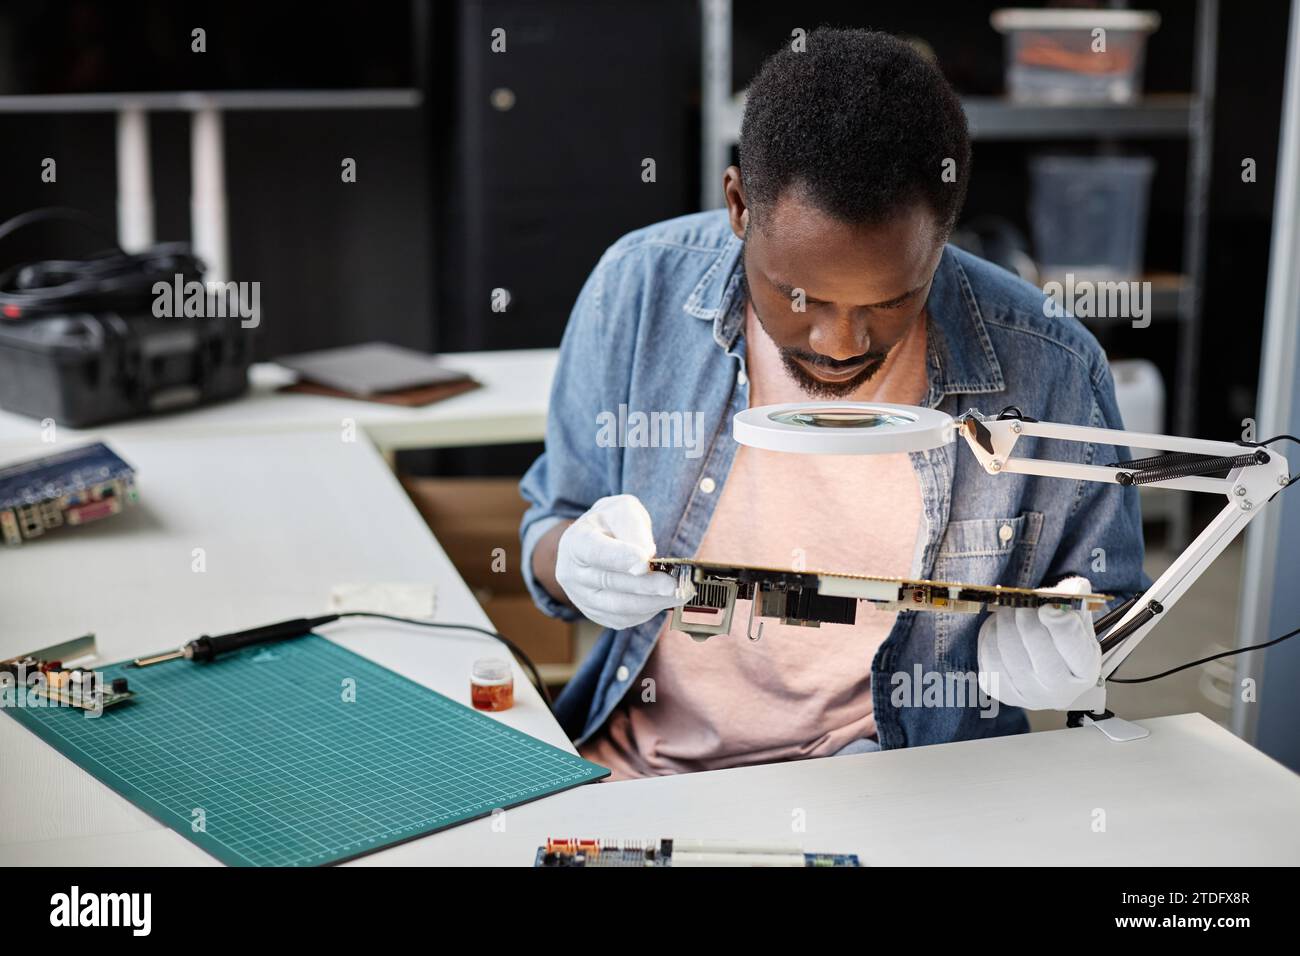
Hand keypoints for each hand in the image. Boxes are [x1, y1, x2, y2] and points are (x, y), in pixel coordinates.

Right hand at [555, 495, 688, 629]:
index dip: (620, 558)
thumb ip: (632, 527)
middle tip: (674, 585)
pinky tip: (663, 601)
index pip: (596, 552)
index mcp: (575, 542)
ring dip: (651, 603)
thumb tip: (646, 554)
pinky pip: (622, 619)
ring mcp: (581, 597)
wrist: (596, 540)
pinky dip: (645, 612)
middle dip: (645, 585)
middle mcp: (571, 573)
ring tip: (679, 595)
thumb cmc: (611, 523)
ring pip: (617, 607)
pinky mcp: (595, 614)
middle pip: (609, 583)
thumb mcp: (622, 510)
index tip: (646, 563)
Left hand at [977, 576, 1100, 709]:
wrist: (1042, 670)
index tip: (1046, 606)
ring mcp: (1030, 696)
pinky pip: (989, 659)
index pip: (1074, 645)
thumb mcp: (1077, 621)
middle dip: (1026, 616)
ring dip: (1005, 622)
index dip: (1059, 622)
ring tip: (1009, 612)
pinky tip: (999, 629)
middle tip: (1021, 601)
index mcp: (1085, 670)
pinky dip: (990, 637)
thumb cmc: (1061, 643)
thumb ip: (1075, 601)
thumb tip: (1074, 589)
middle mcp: (1060, 690)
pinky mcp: (1003, 692)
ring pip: (1008, 649)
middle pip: (1038, 646)